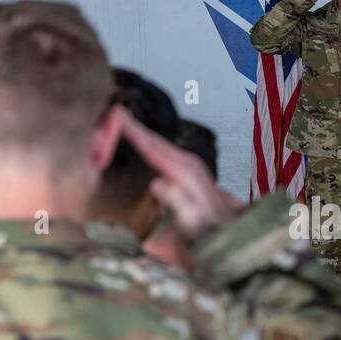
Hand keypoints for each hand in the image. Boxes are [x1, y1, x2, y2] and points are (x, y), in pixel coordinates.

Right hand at [119, 114, 239, 238]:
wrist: (226, 227)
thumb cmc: (207, 228)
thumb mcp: (192, 220)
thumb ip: (177, 201)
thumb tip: (157, 183)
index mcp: (184, 173)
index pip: (153, 149)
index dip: (134, 133)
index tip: (119, 118)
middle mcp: (188, 163)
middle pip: (155, 140)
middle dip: (134, 126)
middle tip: (115, 111)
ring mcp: (190, 164)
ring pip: (159, 143)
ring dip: (141, 131)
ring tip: (123, 120)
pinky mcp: (189, 168)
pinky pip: (164, 150)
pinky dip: (149, 141)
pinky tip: (142, 140)